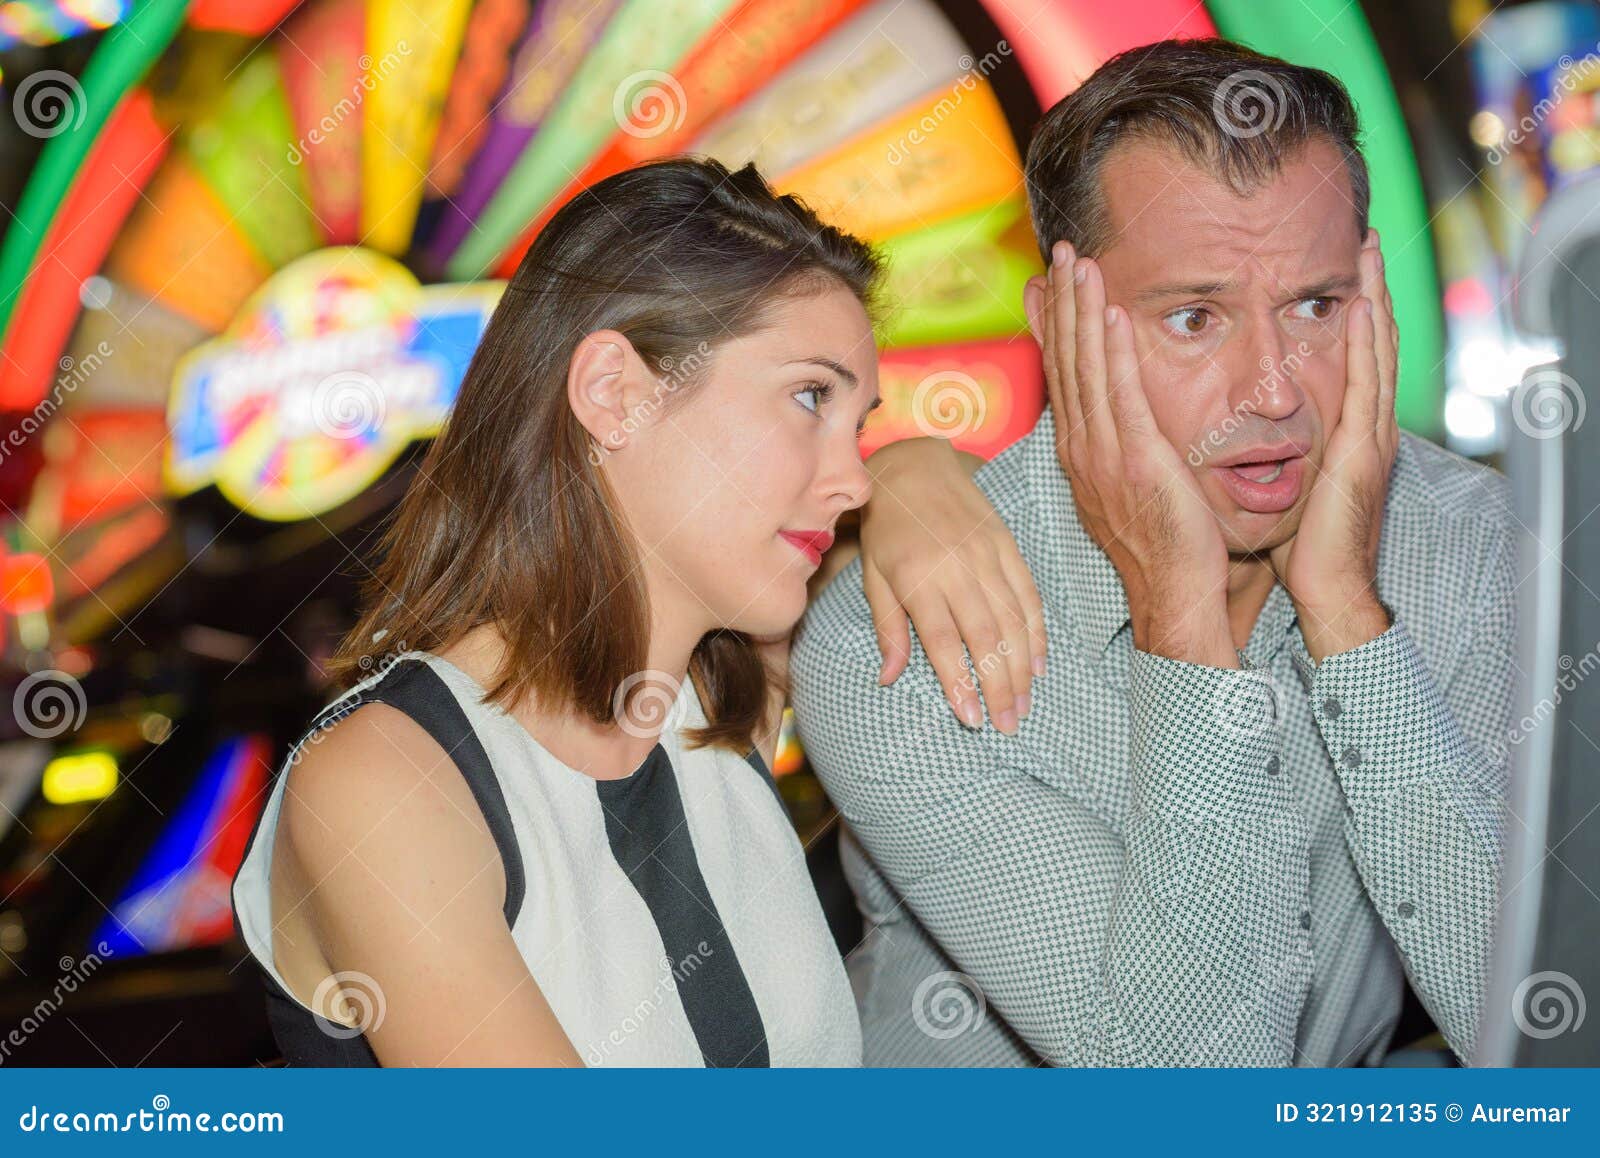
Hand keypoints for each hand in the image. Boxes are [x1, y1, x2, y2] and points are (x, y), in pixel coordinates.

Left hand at [859, 436, 1044, 733]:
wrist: (912, 468)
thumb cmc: (886, 531)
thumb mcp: (874, 578)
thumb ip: (888, 629)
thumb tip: (889, 678)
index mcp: (918, 579)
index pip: (945, 641)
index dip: (961, 683)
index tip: (972, 719)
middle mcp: (956, 567)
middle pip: (987, 637)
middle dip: (1000, 686)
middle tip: (1008, 724)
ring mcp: (987, 554)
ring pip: (1013, 620)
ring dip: (1022, 667)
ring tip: (1024, 705)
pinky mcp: (1007, 545)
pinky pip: (1028, 594)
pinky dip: (1037, 631)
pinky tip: (1039, 663)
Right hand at [1025, 241, 1234, 666]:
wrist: (1175, 597)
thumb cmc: (1169, 548)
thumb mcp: (1137, 489)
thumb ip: (1130, 448)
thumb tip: (1131, 421)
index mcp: (1083, 453)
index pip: (1065, 375)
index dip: (1057, 324)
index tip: (1052, 282)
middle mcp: (1084, 449)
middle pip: (1067, 361)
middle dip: (1062, 301)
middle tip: (1060, 250)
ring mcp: (1104, 455)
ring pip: (1087, 368)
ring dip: (1081, 309)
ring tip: (1078, 261)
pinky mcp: (1136, 460)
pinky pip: (1121, 394)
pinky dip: (1112, 350)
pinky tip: (1109, 311)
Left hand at [1268, 229, 1397, 660]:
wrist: (1327, 591)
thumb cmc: (1303, 549)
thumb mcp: (1286, 488)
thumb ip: (1273, 456)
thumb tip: (1238, 440)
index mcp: (1344, 434)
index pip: (1350, 360)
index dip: (1349, 313)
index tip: (1339, 270)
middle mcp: (1364, 427)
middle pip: (1371, 342)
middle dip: (1371, 289)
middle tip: (1364, 238)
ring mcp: (1371, 436)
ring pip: (1377, 351)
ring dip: (1376, 297)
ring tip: (1368, 251)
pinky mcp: (1364, 450)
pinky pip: (1369, 384)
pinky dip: (1370, 343)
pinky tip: (1363, 306)